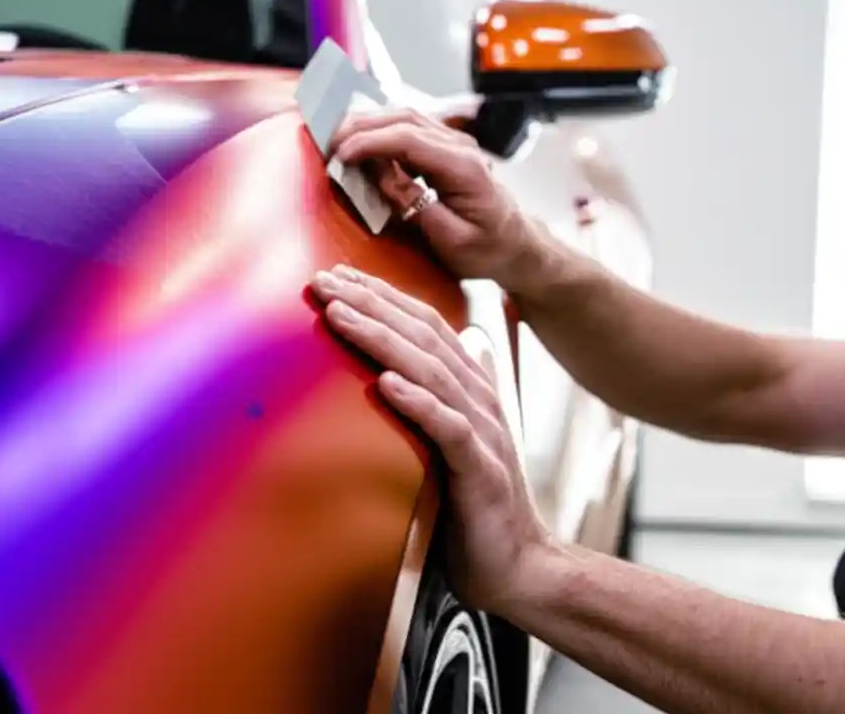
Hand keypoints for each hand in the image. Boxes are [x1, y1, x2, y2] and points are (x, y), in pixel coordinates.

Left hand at [310, 264, 556, 615]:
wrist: (520, 568)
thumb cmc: (473, 510)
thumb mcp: (443, 450)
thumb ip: (426, 411)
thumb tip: (387, 379)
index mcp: (469, 390)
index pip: (425, 327)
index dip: (382, 297)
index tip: (339, 276)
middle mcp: (479, 400)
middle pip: (423, 336)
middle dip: (372, 303)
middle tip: (324, 280)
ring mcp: (483, 432)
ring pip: (432, 370)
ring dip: (383, 338)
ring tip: (342, 314)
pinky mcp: (480, 471)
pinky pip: (448, 428)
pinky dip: (418, 402)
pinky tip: (387, 383)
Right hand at [332, 110, 545, 288]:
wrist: (515, 244)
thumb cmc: (487, 249)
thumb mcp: (451, 240)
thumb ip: (416, 207)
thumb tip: (383, 178)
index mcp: (464, 168)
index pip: (410, 140)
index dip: (371, 143)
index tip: (341, 156)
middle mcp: (461, 146)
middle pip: (405, 119)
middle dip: (361, 125)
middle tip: (328, 140)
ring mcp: (455, 143)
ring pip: (405, 118)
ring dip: (368, 124)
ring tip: (337, 138)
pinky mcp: (446, 148)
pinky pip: (409, 128)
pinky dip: (381, 131)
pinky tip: (361, 141)